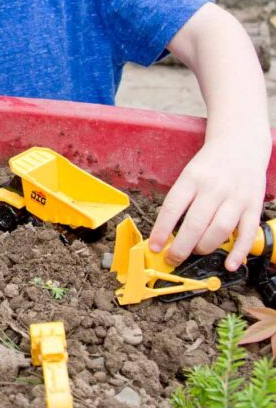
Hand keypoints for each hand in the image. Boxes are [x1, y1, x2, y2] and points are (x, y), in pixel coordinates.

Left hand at [148, 137, 266, 271]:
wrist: (241, 142)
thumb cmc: (210, 164)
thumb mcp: (189, 173)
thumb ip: (181, 199)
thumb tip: (166, 232)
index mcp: (193, 177)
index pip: (173, 207)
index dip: (161, 230)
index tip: (154, 247)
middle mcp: (214, 187)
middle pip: (196, 224)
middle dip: (181, 247)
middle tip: (172, 258)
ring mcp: (236, 197)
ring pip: (220, 230)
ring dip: (205, 248)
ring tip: (195, 252)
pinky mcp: (253, 205)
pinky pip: (248, 232)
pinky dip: (239, 251)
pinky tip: (229, 264)